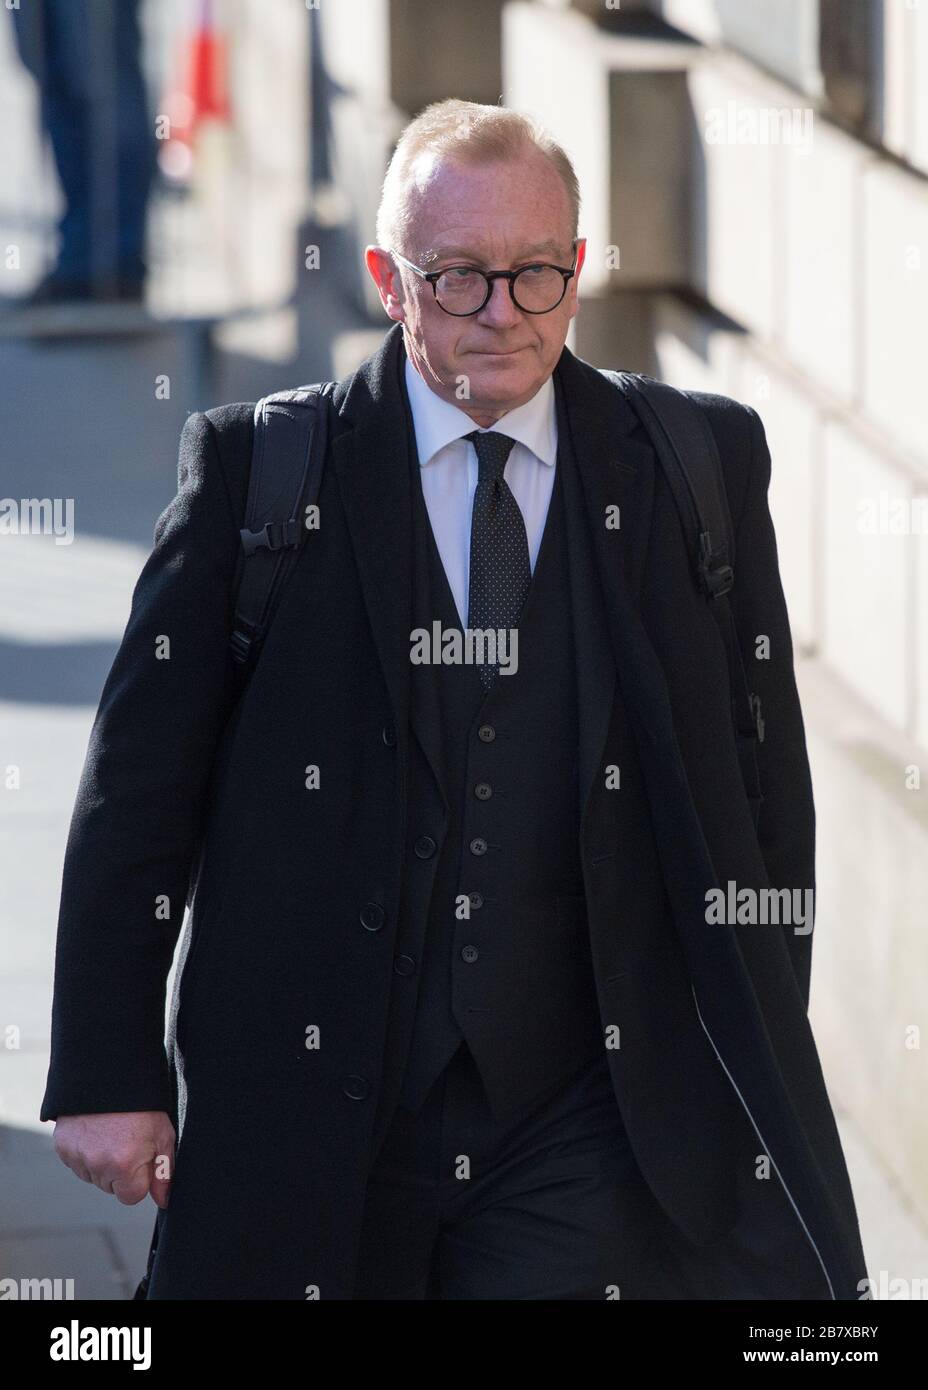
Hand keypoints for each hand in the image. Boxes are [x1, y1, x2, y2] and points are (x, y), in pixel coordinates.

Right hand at [52, 1111, 175, 1208]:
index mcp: (124, 1165)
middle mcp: (98, 1164)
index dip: (140, 1178)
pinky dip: (85, 1153)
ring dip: (101, 1163)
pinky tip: (96, 1132)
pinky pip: (76, 1163)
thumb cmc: (143, 1106)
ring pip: (93, 1176)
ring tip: (112, 1134)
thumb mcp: (163, 1135)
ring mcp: (77, 1156)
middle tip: (127, 1141)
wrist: (111, 1073)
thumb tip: (163, 1201)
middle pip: (111, 1187)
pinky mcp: (62, 1146)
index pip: (131, 1196)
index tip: (142, 1158)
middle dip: (120, 1171)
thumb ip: (164, 1173)